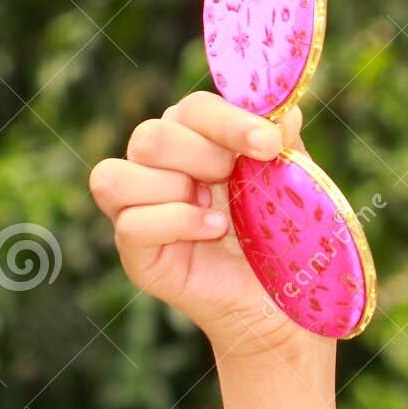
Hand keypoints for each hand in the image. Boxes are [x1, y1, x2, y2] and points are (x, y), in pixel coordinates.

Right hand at [90, 90, 324, 364]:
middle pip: (149, 136)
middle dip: (202, 155)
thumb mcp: (291, 180)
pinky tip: (214, 231)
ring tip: (221, 211)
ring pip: (116, 175)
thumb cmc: (285, 234)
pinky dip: (177, 222)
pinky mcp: (137, 252)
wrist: (284, 299)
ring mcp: (141, 211)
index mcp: (196, 142)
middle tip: (235, 179)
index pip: (190, 109)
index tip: (268, 144)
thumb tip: (284, 111)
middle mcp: (159, 170)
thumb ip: (283, 142)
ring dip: (176, 187)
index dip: (227, 120)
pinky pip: (130, 224)